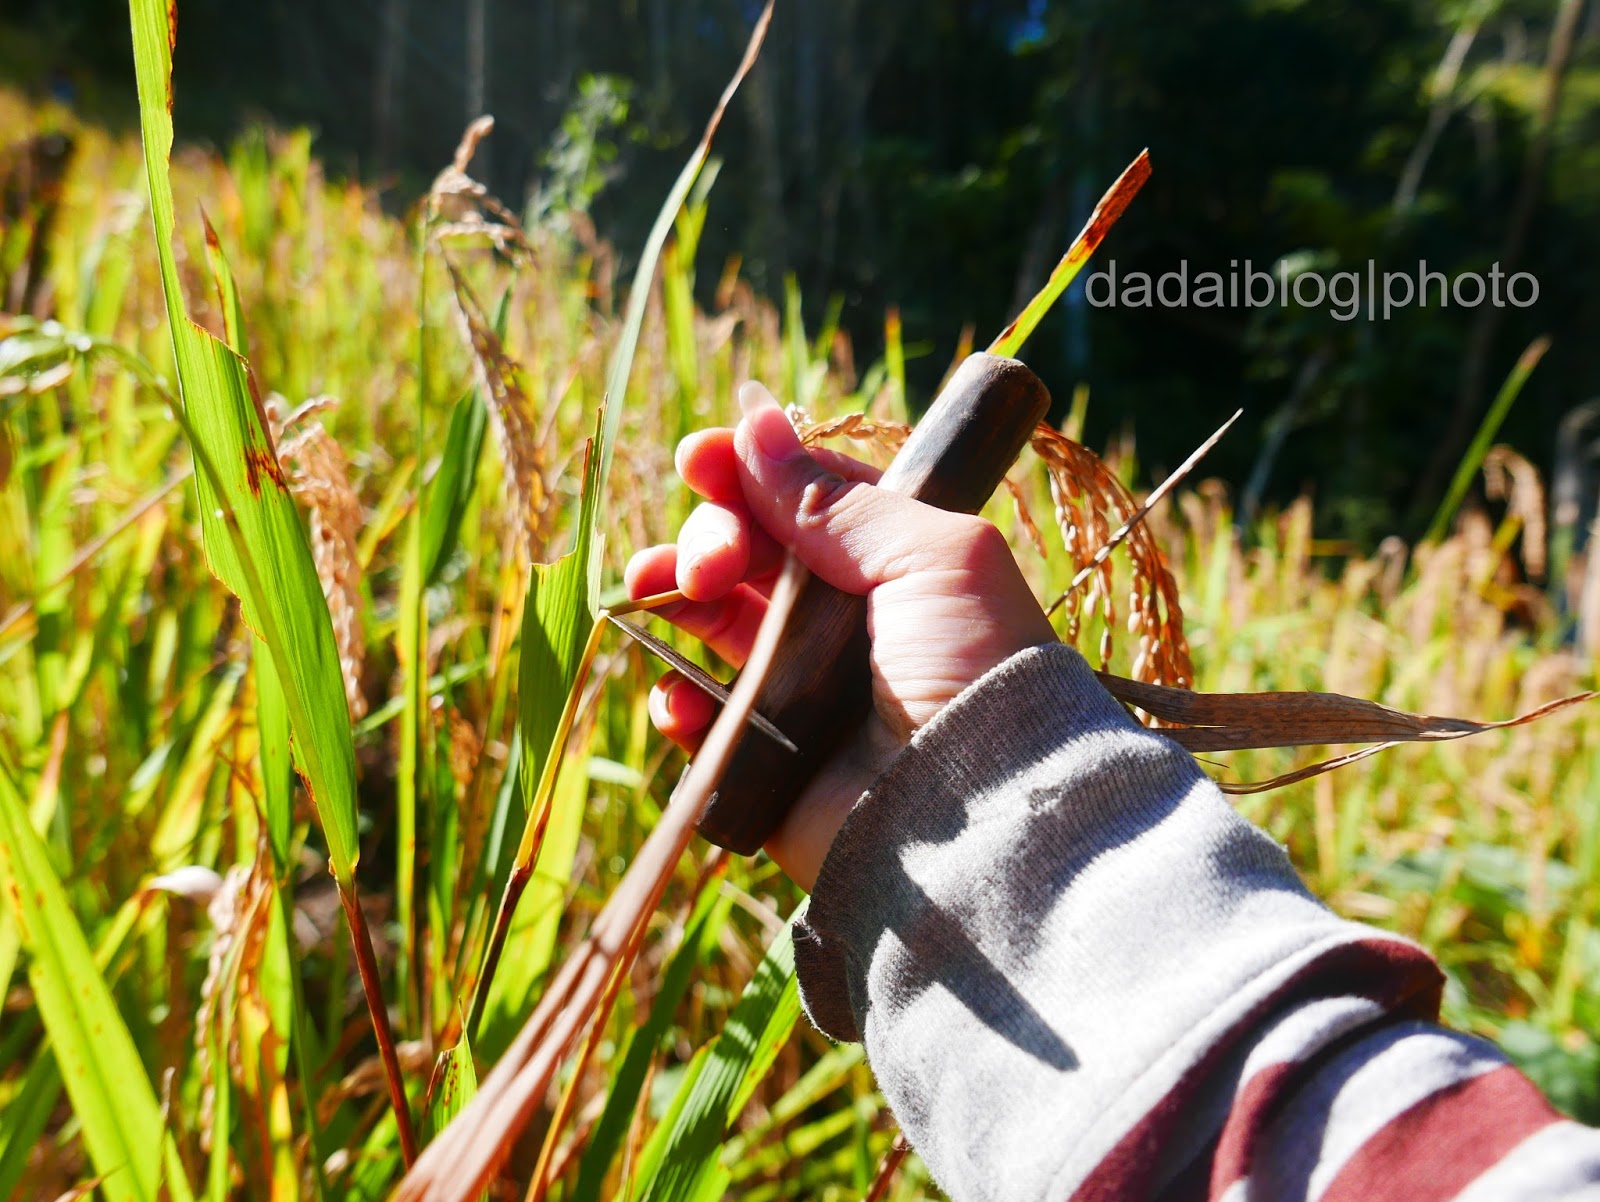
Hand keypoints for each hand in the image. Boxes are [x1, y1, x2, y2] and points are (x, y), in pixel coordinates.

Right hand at [624, 381, 1055, 888]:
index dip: (749, 473)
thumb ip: (836, 499)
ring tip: (656, 591)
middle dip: (713, 537)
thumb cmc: (975, 671)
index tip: (699, 457)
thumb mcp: (929, 558)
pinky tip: (681, 694)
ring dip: (674, 597)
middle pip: (750, 552)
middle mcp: (844, 622)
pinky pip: (701, 721)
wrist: (978, 814)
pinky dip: (679, 701)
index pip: (805, 499)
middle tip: (711, 563)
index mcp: (892, 565)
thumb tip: (756, 424)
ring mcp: (801, 692)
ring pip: (711, 623)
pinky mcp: (767, 761)